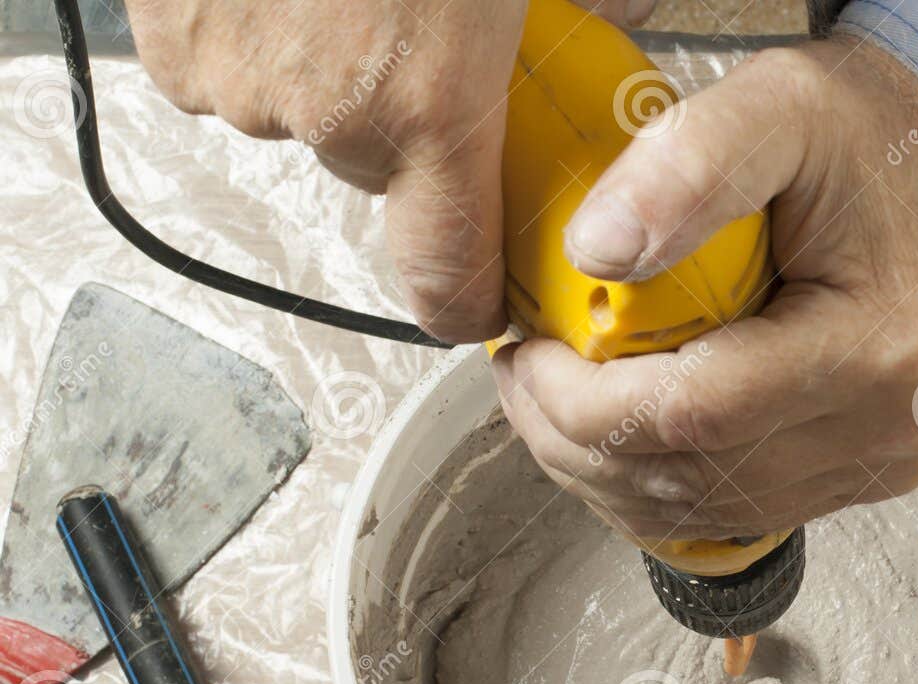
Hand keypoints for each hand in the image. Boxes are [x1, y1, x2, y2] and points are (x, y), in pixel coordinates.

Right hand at [124, 0, 658, 341]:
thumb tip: (634, 18)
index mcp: (429, 101)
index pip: (448, 275)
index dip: (465, 301)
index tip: (476, 303)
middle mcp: (327, 110)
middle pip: (374, 163)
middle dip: (398, 112)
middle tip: (414, 26)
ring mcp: (236, 73)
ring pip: (293, 107)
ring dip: (319, 61)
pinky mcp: (165, 31)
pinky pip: (219, 57)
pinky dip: (249, 23)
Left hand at [493, 37, 917, 542]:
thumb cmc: (855, 131)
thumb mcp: (775, 106)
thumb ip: (686, 168)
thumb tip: (594, 255)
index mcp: (875, 349)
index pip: (693, 416)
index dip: (582, 402)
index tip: (526, 351)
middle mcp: (889, 428)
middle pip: (689, 476)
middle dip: (576, 439)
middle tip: (521, 374)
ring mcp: (878, 462)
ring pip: (699, 508)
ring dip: (604, 469)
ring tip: (552, 400)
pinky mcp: (860, 476)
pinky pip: (729, 510)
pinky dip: (651, 484)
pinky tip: (611, 432)